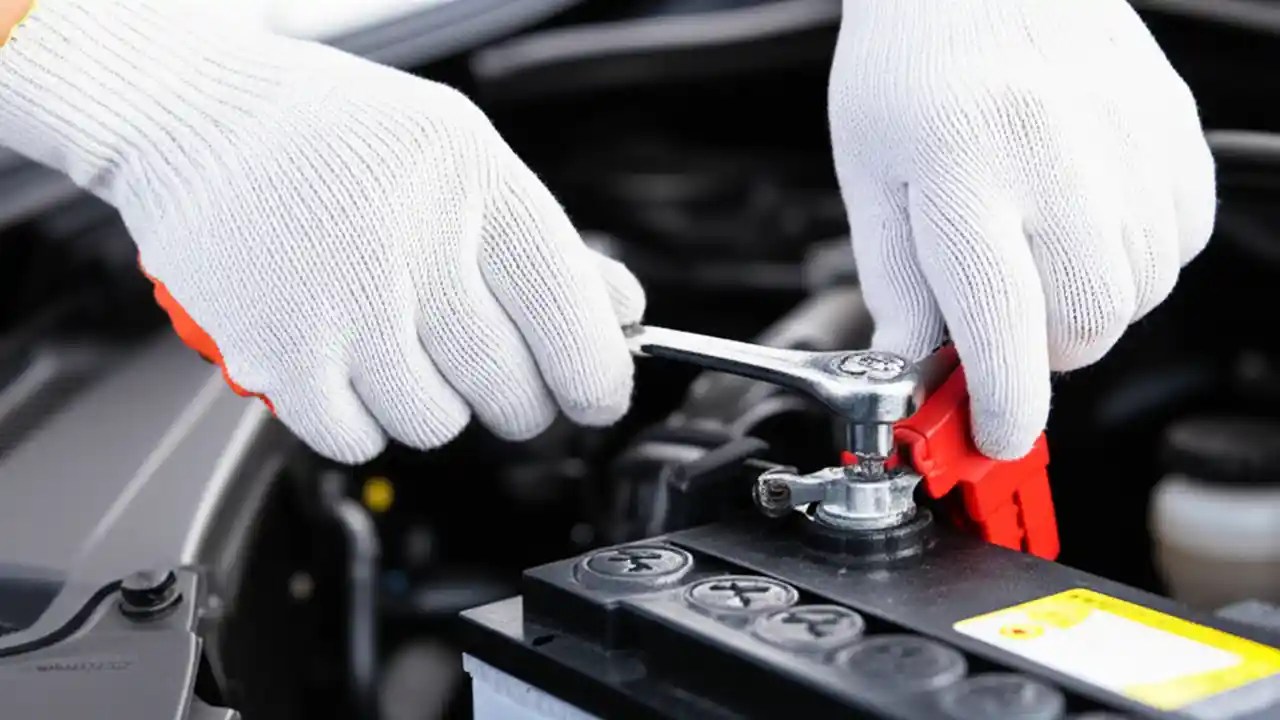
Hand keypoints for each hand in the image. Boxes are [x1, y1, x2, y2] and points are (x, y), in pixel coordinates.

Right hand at [0, 2, 645, 462]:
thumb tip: (622, 312)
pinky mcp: (275, 354)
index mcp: (469, 179)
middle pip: (508, 384)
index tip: (599, 395)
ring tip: (405, 348)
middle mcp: (408, 239)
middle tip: (500, 377)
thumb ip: (546, 240)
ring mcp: (337, 303)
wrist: (189, 117)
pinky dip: (366, 420)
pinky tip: (352, 367)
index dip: (597, 371)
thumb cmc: (334, 135)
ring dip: (436, 405)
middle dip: (521, 399)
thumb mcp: (460, 154)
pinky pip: (358, 439)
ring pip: (436, 423)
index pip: (566, 309)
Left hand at [828, 0, 1215, 458]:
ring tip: (1038, 254)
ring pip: (1138, 293)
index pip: (999, 327)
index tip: (995, 434)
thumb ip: (894, 280)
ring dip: (1087, 304)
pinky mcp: (1171, 125)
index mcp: (962, 171)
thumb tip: (913, 366)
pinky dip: (1137, 257)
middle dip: (1040, 352)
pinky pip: (1180, 240)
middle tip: (1002, 319)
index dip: (1002, 405)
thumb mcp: (869, 176)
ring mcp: (1126, 138)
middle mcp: (1055, 156)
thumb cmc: (910, 64)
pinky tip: (1087, 221)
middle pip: (1084, 325)